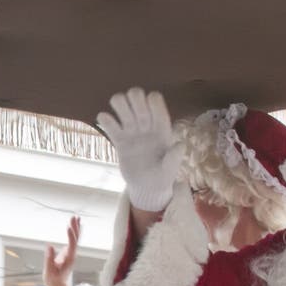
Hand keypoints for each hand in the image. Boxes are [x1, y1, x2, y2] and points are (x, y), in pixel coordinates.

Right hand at [44, 215, 79, 285]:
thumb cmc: (54, 280)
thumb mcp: (49, 270)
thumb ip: (49, 258)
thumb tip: (49, 246)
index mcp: (69, 258)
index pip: (72, 244)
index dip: (71, 235)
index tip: (68, 226)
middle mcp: (72, 254)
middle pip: (76, 239)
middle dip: (75, 227)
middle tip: (74, 216)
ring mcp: (71, 253)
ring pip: (75, 239)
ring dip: (75, 228)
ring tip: (76, 217)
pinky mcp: (68, 253)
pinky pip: (72, 241)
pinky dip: (73, 233)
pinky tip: (73, 227)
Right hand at [96, 87, 183, 211]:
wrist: (147, 188)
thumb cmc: (163, 177)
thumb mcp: (170, 170)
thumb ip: (173, 157)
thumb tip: (180, 144)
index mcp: (162, 128)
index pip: (156, 103)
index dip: (152, 101)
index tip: (150, 108)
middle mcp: (146, 125)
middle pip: (137, 97)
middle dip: (134, 100)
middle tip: (135, 117)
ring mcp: (131, 131)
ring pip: (122, 104)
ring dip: (119, 104)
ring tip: (120, 120)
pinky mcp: (119, 140)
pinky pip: (109, 123)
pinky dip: (105, 119)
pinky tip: (107, 123)